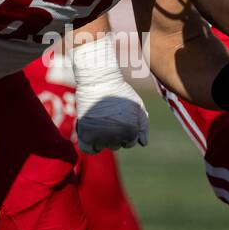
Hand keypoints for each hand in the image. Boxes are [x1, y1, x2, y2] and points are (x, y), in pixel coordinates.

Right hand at [71, 36, 148, 153]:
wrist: (98, 80)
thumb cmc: (119, 91)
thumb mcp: (137, 106)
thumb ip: (143, 126)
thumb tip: (143, 143)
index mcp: (131, 131)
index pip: (130, 143)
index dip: (125, 131)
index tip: (120, 118)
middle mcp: (117, 137)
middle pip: (116, 145)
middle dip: (114, 134)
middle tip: (109, 117)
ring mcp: (100, 137)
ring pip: (103, 146)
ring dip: (102, 137)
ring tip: (100, 120)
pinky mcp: (85, 134)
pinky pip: (88, 149)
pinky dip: (90, 145)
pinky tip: (91, 134)